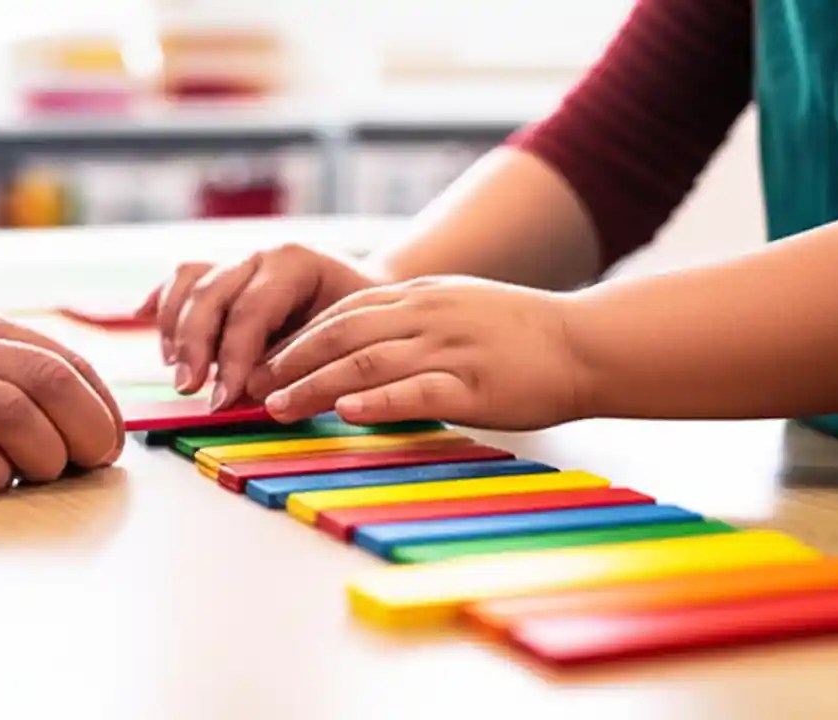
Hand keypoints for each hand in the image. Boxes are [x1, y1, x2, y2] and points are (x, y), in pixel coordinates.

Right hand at [137, 245, 376, 409]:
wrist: (370, 299)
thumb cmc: (361, 325)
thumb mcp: (346, 341)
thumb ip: (302, 361)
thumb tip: (257, 393)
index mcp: (294, 264)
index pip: (251, 311)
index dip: (233, 358)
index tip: (221, 401)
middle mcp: (260, 257)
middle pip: (211, 294)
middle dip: (195, 346)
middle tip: (189, 390)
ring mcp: (238, 262)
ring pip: (189, 283)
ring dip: (174, 328)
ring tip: (176, 371)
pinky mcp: (221, 275)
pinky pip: (181, 280)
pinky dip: (162, 300)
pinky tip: (142, 317)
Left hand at [247, 276, 586, 430]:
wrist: (585, 343)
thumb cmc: (521, 333)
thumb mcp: (459, 307)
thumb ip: (412, 320)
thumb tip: (364, 347)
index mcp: (421, 297)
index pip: (343, 314)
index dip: (297, 339)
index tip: (263, 361)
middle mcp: (426, 315)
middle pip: (341, 336)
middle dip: (290, 361)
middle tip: (253, 386)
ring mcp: (449, 348)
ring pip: (366, 362)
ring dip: (315, 384)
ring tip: (278, 405)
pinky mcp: (473, 384)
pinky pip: (416, 390)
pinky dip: (377, 401)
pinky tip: (347, 412)